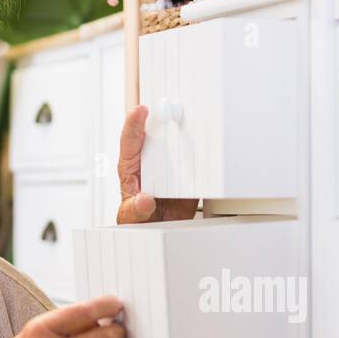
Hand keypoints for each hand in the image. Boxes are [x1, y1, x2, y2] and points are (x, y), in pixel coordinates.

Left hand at [117, 104, 199, 223]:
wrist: (158, 230)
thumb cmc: (138, 218)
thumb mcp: (131, 216)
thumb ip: (135, 209)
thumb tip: (144, 199)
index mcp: (132, 166)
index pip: (130, 140)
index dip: (134, 124)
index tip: (140, 111)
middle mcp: (151, 162)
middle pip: (157, 134)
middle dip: (163, 118)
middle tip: (170, 107)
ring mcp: (169, 168)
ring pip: (177, 145)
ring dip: (185, 134)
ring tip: (192, 123)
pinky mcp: (186, 177)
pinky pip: (195, 164)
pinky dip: (202, 156)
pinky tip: (207, 148)